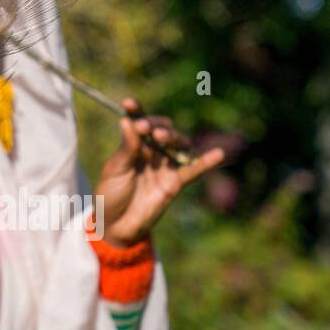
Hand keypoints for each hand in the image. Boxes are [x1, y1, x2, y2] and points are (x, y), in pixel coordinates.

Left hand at [96, 98, 226, 247]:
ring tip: (162, 138)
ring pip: (178, 145)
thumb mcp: (115, 170)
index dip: (137, 111)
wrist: (116, 225)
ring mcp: (165, 166)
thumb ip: (126, 148)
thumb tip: (126, 120)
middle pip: (162, 130)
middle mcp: (152, 151)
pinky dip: (205, 162)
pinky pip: (193, 170)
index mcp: (133, 144)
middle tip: (147, 129)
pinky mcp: (176, 182)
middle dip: (156, 126)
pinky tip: (218, 154)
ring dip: (174, 138)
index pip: (139, 122)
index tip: (129, 104)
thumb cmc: (110, 194)